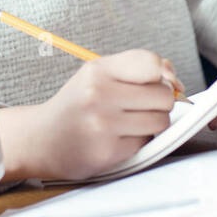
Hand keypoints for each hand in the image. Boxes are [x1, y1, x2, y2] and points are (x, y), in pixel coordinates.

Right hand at [28, 50, 180, 180]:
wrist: (41, 139)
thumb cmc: (77, 104)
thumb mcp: (98, 74)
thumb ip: (137, 68)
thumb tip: (175, 80)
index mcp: (97, 70)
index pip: (152, 64)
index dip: (163, 76)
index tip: (158, 83)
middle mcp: (98, 94)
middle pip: (163, 95)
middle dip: (159, 102)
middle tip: (139, 107)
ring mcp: (102, 124)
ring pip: (160, 121)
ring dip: (151, 124)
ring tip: (128, 123)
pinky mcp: (107, 152)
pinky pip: (145, 143)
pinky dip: (137, 142)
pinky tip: (117, 139)